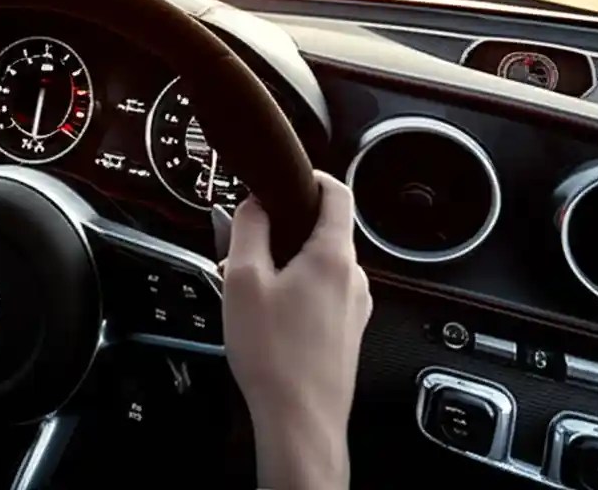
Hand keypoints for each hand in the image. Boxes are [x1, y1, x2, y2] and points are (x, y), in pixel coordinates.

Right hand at [222, 171, 371, 489]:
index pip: (337, 193)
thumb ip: (247, 230)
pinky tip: (267, 319)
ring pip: (319, 267)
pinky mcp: (348, 331)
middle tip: (246, 250)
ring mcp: (355, 306)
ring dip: (287, 268)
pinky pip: (322, 296)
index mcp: (333, 256)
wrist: (300, 419)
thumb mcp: (243, 280)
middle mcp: (354, 278)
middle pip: (322, 232)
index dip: (312, 177)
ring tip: (251, 294)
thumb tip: (253, 204)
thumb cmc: (274, 357)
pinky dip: (295, 295)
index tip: (288, 178)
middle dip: (283, 234)